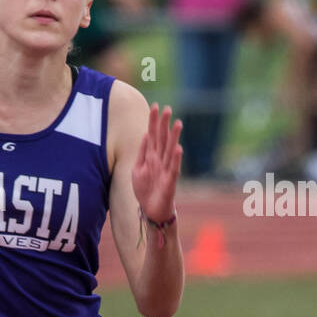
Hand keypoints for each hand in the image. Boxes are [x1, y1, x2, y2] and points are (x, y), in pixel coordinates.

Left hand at [132, 103, 182, 224]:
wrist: (150, 210)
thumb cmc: (145, 189)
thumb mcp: (137, 169)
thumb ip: (141, 153)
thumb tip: (145, 135)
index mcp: (151, 156)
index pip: (153, 135)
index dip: (153, 122)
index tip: (155, 106)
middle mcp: (160, 160)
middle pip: (162, 139)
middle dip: (164, 125)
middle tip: (167, 108)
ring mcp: (166, 169)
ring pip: (170, 150)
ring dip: (174, 137)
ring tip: (177, 123)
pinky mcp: (170, 181)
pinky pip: (174, 168)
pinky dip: (176, 159)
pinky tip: (178, 148)